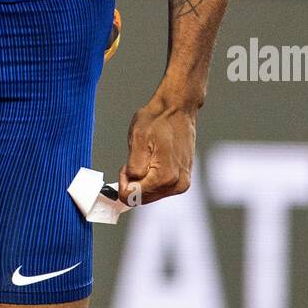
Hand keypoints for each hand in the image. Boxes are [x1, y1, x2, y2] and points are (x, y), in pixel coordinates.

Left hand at [118, 90, 197, 206]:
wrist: (178, 109)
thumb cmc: (158, 120)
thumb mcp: (137, 139)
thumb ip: (133, 168)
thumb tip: (129, 190)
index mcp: (165, 177)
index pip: (131, 196)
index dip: (124, 180)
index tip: (127, 164)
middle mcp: (177, 185)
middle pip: (141, 198)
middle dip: (133, 181)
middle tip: (137, 157)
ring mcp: (182, 183)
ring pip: (149, 194)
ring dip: (142, 179)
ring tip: (148, 155)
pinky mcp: (183, 179)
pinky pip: (159, 188)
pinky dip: (152, 177)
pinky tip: (155, 159)